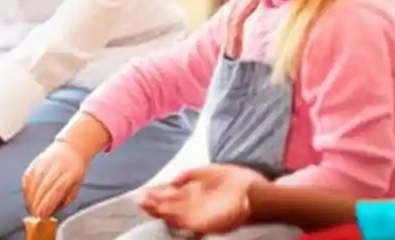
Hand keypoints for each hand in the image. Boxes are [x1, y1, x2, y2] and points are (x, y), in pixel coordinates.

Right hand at [22, 141, 88, 217]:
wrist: (70, 148)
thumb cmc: (75, 170)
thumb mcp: (76, 185)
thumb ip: (65, 199)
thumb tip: (51, 212)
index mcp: (69, 175)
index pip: (55, 192)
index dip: (46, 204)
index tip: (41, 216)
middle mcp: (54, 168)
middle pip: (41, 189)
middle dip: (37, 205)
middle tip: (35, 216)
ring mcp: (43, 164)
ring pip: (32, 185)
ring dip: (30, 199)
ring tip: (31, 209)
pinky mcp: (34, 163)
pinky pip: (26, 179)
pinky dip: (26, 190)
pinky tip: (28, 198)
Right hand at [139, 164, 265, 233]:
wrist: (255, 194)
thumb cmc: (238, 181)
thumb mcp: (209, 171)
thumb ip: (190, 174)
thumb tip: (173, 179)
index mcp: (195, 192)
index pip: (172, 195)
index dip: (158, 194)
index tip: (145, 191)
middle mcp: (194, 204)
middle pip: (169, 205)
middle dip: (154, 203)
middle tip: (139, 199)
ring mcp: (198, 214)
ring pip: (172, 214)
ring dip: (157, 210)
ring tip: (143, 204)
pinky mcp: (203, 223)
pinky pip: (182, 221)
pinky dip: (170, 217)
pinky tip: (161, 212)